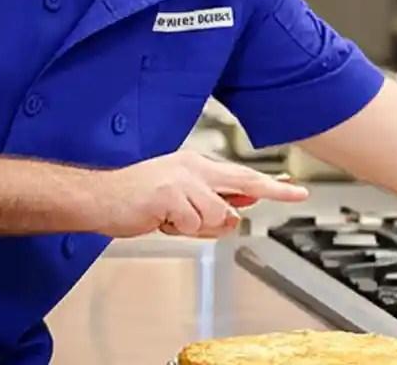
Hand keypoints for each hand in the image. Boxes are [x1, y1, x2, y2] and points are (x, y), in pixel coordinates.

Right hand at [90, 151, 308, 238]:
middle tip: (297, 193)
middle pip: (243, 182)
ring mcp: (183, 179)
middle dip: (273, 189)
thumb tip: (239, 210)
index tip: (294, 187)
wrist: (99, 198)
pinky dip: (179, 230)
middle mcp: (193, 168)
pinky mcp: (172, 194)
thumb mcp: (179, 199)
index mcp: (195, 166)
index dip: (269, 184)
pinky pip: (194, 225)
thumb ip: (209, 202)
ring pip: (218, 215)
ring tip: (172, 220)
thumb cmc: (134, 199)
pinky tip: (161, 220)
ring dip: (198, 228)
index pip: (240, 175)